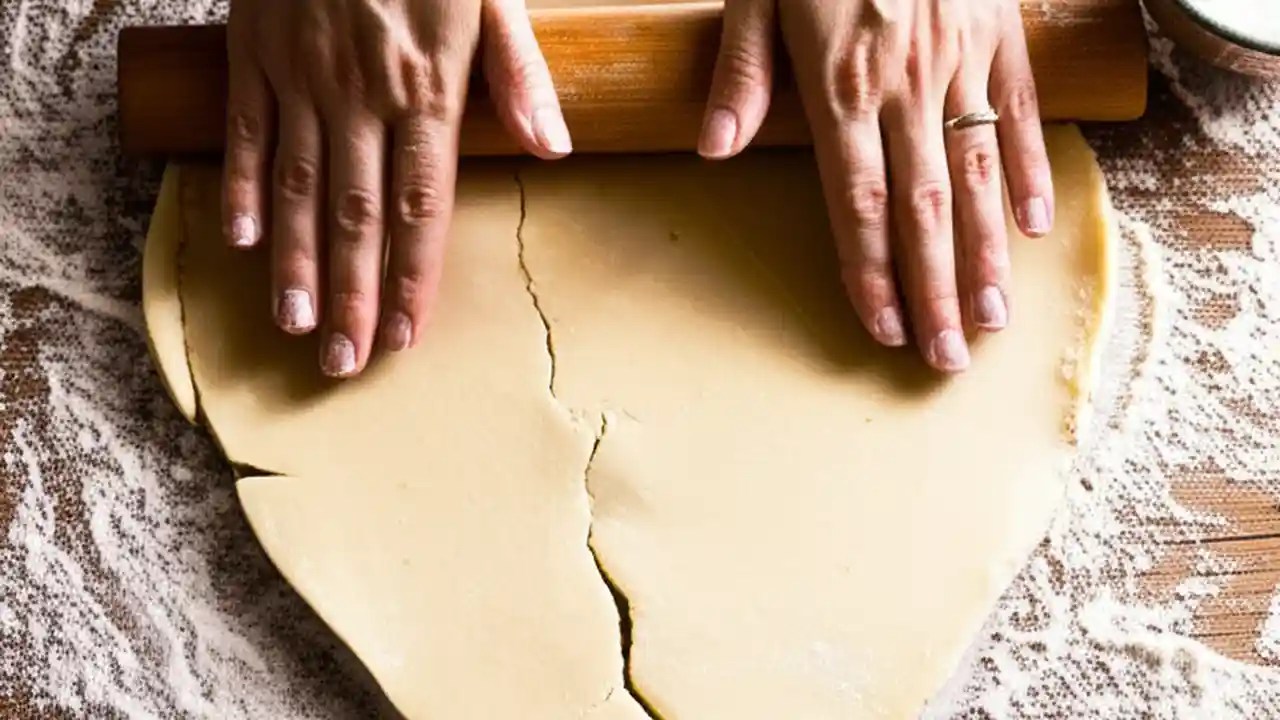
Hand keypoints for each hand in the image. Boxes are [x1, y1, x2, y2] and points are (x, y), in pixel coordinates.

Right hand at [223, 0, 570, 377]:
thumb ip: (518, 72)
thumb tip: (553, 147)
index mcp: (428, 86)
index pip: (423, 204)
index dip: (416, 275)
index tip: (409, 334)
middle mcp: (361, 93)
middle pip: (355, 213)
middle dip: (354, 295)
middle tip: (345, 363)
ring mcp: (299, 75)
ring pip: (293, 185)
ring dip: (295, 262)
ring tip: (297, 326)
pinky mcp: (251, 52)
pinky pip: (242, 131)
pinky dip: (237, 186)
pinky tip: (238, 241)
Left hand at [699, 0, 1052, 372]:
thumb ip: (740, 75)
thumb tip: (714, 150)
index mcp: (838, 83)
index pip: (855, 200)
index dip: (870, 270)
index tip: (881, 328)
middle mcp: (905, 84)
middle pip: (922, 206)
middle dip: (934, 289)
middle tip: (945, 360)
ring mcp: (961, 62)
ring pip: (978, 173)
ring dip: (985, 254)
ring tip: (992, 320)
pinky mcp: (1000, 37)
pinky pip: (1021, 114)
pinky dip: (1028, 171)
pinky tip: (1030, 227)